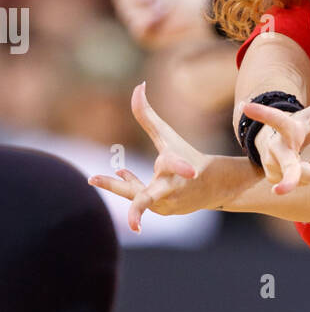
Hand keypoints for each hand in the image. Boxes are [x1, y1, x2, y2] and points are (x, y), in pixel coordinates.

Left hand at [88, 82, 225, 231]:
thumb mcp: (166, 136)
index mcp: (176, 167)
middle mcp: (172, 188)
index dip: (180, 166)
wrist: (212, 186)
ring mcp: (168, 204)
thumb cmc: (186, 156)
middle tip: (133, 226)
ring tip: (95, 178)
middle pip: (149, 200)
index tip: (190, 172)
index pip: (175, 164)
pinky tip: (122, 175)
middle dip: (138, 212)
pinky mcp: (165, 212)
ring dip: (120, 185)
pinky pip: (142, 201)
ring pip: (136, 197)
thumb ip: (147, 114)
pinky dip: (130, 187)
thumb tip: (139, 85)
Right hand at [111, 0, 212, 48]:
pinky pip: (141, 32)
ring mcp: (139, 31)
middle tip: (163, 4)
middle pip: (126, 8)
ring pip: (134, 20)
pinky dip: (152, 24)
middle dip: (147, 3)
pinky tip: (163, 22)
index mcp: (133, 2)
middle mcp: (132, 17)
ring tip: (166, 12)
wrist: (196, 14)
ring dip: (152, 14)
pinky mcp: (148, 41)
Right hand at [237, 62, 309, 194]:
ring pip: (304, 176)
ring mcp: (272, 164)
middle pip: (285, 165)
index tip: (245, 106)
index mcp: (287, 127)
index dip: (262, 113)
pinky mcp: (273, 177)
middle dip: (288, 179)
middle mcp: (276, 147)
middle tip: (281, 191)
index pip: (276, 119)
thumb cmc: (302, 124)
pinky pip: (302, 182)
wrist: (278, 142)